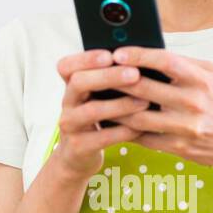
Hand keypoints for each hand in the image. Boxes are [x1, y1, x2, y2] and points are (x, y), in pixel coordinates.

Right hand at [50, 49, 151, 179]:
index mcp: (71, 86)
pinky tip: (141, 127)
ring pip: (92, 110)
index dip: (86, 58)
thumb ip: (109, 82)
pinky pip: (102, 137)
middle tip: (135, 74)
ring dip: (121, 105)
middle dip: (109, 76)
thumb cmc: (96, 120)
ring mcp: (70, 126)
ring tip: (145, 101)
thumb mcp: (96, 99)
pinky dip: (124, 131)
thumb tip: (143, 63)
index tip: (110, 55)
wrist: (78, 157)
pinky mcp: (78, 147)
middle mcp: (67, 103)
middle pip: (79, 82)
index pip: (66, 66)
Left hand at [109, 46, 212, 171]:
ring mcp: (185, 127)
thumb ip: (184, 63)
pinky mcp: (178, 147)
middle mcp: (193, 102)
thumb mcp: (212, 76)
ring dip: (114, 108)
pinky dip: (125, 130)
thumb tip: (148, 52)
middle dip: (116, 81)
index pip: (164, 61)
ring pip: (137, 117)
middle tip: (98, 75)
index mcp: (200, 80)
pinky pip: (143, 138)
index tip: (117, 53)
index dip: (138, 56)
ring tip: (99, 100)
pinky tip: (113, 123)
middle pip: (143, 89)